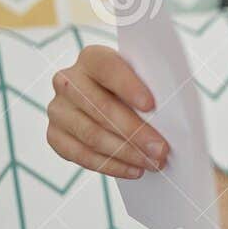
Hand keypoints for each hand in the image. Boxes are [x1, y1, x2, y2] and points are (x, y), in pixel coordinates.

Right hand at [46, 45, 168, 178]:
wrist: (110, 104)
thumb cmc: (135, 91)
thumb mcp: (143, 82)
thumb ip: (152, 91)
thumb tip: (172, 118)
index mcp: (92, 58)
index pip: (107, 68)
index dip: (128, 86)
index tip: (151, 105)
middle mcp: (68, 80)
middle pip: (100, 107)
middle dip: (134, 132)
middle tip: (161, 150)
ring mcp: (57, 108)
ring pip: (90, 134)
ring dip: (125, 153)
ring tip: (152, 163)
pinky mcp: (54, 134)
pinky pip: (80, 154)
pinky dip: (110, 165)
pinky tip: (134, 170)